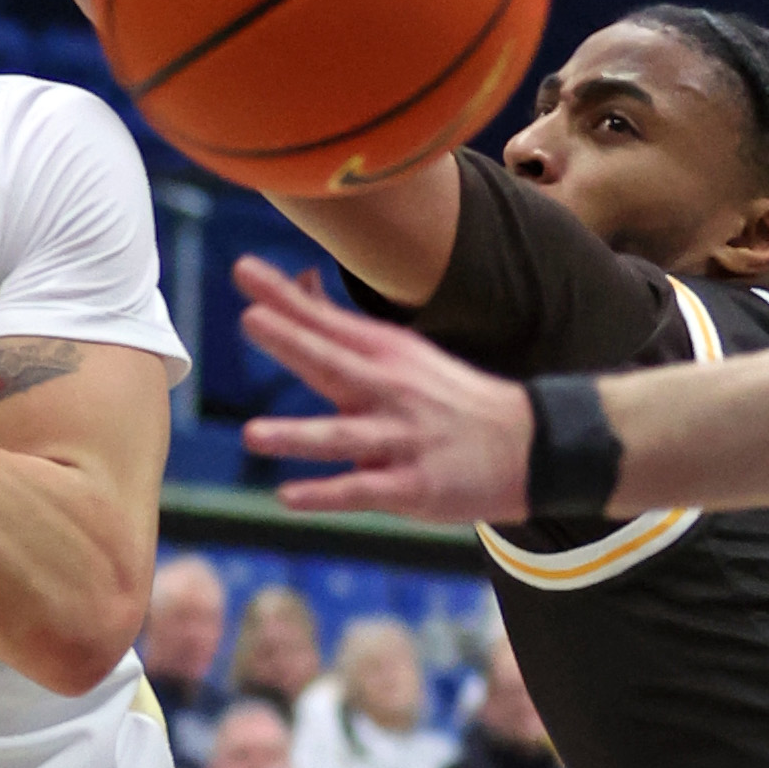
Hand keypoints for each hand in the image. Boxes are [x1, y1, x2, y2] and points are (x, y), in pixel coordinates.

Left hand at [234, 257, 536, 522]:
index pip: (326, 323)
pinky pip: (361, 491)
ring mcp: (401, 439)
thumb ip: (339, 324)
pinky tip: (287, 497)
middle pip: (333, 365)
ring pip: (342, 437)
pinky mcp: (410, 486)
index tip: (244, 270)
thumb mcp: (398, 352)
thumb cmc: (444, 396)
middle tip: (251, 319)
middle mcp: (390, 391)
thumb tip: (299, 280)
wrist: (524, 445)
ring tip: (251, 434)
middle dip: (293, 343)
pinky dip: (325, 494)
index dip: (285, 299)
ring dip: (298, 436)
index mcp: (384, 355)